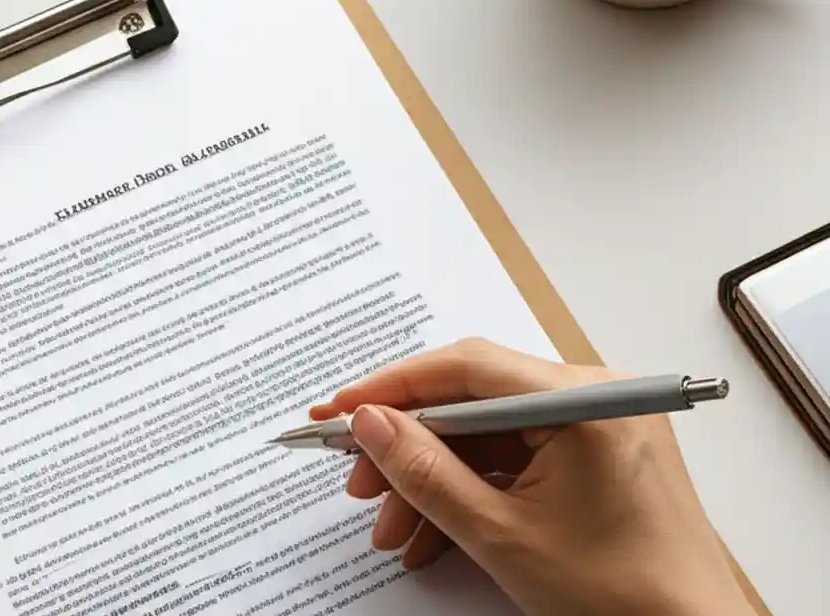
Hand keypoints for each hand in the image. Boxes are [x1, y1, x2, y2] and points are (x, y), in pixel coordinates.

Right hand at [310, 339, 755, 615]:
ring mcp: (594, 428)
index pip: (465, 367)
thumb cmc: (622, 594)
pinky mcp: (592, 459)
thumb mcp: (501, 534)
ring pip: (485, 438)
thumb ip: (426, 471)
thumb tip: (370, 423)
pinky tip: (431, 535)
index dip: (392, 387)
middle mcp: (593, 398)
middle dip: (409, 448)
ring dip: (433, 482)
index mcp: (583, 400)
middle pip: (471, 402)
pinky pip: (513, 462)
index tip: (338, 410)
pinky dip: (470, 494)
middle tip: (358, 481)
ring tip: (391, 528)